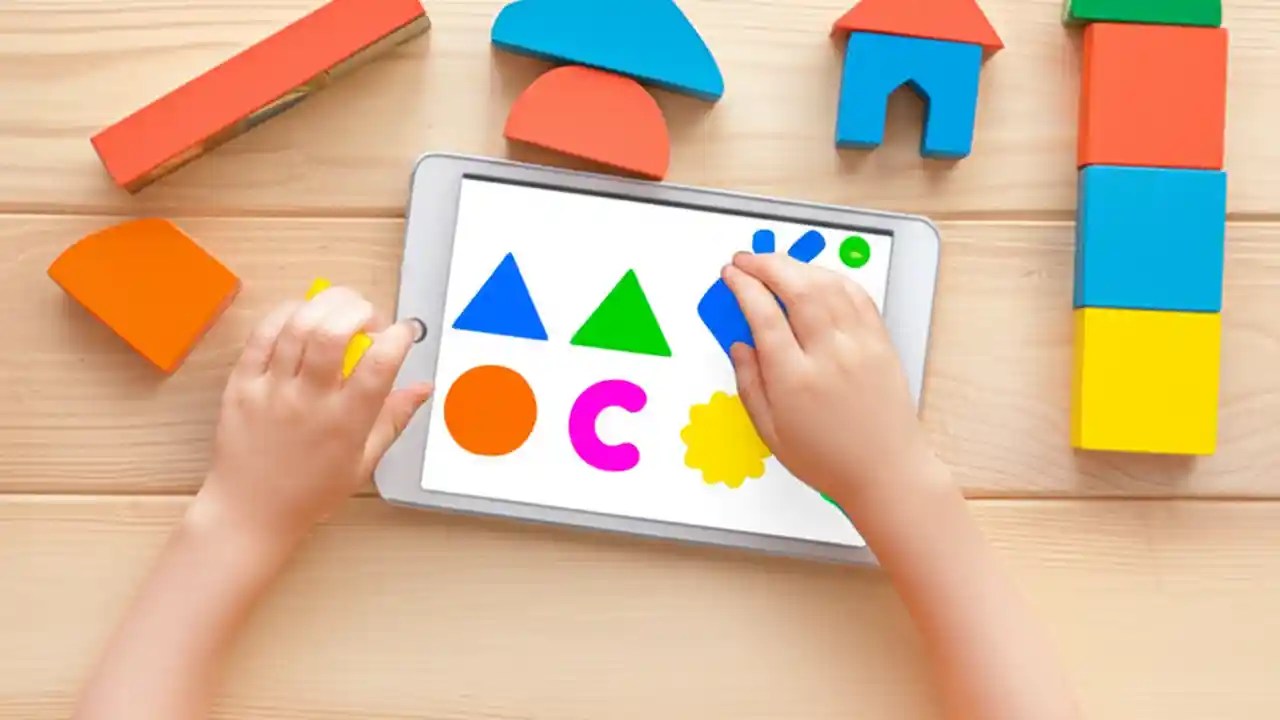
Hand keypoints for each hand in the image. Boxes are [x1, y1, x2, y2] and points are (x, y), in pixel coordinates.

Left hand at [195, 287, 432, 548]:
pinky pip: (261, 335)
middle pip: (333, 333)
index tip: (404, 332)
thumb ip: (394, 419)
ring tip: (339, 309)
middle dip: (359, 310)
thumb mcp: (364, 462)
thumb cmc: (311, 491)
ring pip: (297, 326)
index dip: (398, 337)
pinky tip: (302, 314)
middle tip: (369, 317)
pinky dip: (286, 314)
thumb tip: (424, 386)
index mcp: (346, 424)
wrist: (250, 511)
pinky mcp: (241, 384)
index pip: (379, 365)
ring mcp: (271, 391)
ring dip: (325, 304)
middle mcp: (309, 403)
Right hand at [722, 253, 942, 511]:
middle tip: (746, 260)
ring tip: (775, 264)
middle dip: (766, 264)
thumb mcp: (770, 432)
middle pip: (796, 287)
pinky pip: (857, 295)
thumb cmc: (828, 459)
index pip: (763, 315)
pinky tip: (815, 277)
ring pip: (828, 284)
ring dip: (798, 265)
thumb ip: (749, 384)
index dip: (742, 286)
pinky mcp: (881, 342)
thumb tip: (738, 345)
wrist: (886, 471)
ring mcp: (860, 345)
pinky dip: (832, 277)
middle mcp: (829, 356)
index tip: (730, 275)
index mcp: (795, 380)